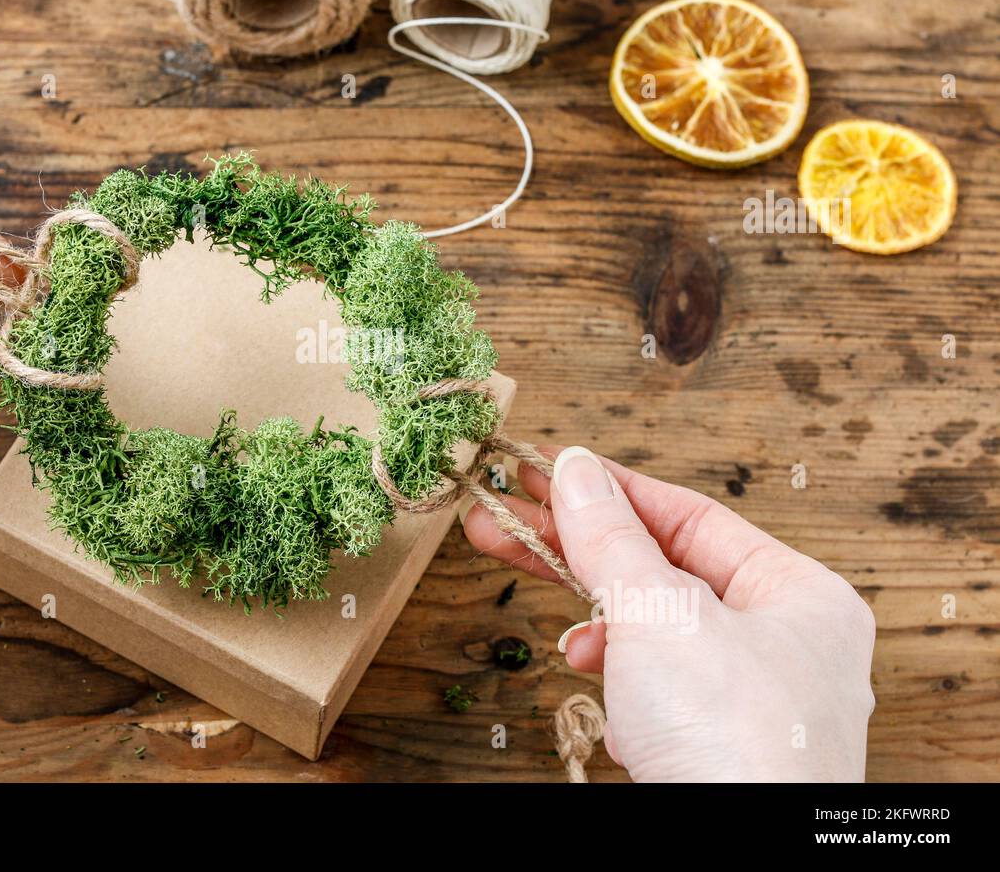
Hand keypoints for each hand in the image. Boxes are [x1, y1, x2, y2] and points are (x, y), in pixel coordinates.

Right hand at [462, 445, 875, 781]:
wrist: (734, 869)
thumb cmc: (731, 742)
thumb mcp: (659, 614)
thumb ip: (610, 537)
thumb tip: (573, 469)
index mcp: (799, 595)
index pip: (690, 516)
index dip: (611, 490)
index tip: (545, 471)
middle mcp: (782, 642)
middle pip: (661, 569)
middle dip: (578, 548)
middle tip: (502, 521)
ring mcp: (748, 698)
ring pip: (653, 630)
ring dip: (595, 618)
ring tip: (545, 610)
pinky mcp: (712, 743)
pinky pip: (655, 686)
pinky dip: (618, 678)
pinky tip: (593, 679)